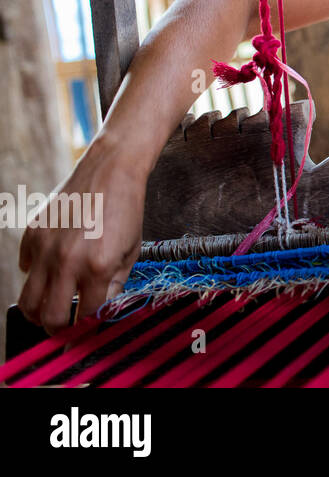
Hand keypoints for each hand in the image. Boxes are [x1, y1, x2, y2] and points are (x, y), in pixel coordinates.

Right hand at [17, 143, 144, 334]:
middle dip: (57, 328)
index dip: (86, 328)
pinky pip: (24, 268)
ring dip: (38, 311)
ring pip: (27, 301)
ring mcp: (44, 248)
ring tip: (51, 306)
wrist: (111, 171)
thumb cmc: (126, 211)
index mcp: (97, 268)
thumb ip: (114, 285)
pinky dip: (35, 275)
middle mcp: (67, 261)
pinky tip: (51, 267)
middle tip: (64, 325)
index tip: (85, 330)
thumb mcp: (131, 251)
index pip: (84, 317)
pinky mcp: (31, 235)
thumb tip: (98, 310)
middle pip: (49, 318)